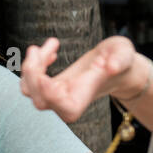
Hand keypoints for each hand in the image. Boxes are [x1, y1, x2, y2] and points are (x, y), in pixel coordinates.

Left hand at [19, 36, 139, 122]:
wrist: (112, 62)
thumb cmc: (119, 58)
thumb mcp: (124, 53)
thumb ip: (120, 60)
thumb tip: (112, 67)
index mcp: (84, 98)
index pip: (66, 108)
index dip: (51, 97)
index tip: (44, 77)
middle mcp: (66, 101)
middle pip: (40, 101)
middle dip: (32, 75)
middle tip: (38, 48)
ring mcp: (54, 95)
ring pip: (29, 90)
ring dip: (30, 66)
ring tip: (51, 43)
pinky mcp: (47, 85)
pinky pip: (29, 80)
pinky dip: (33, 63)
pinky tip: (50, 49)